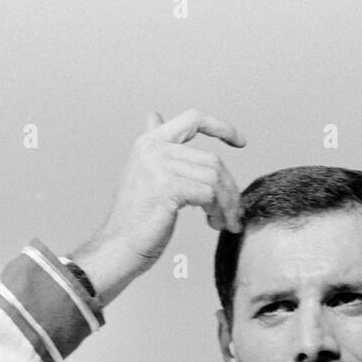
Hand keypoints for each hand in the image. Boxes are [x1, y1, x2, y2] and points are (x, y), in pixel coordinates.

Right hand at [71, 108, 246, 303]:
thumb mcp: (143, 172)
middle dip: (229, 188)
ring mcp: (159, 166)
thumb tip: (154, 116)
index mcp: (149, 141)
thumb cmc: (135, 217)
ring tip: (221, 222)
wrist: (120, 246)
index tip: (241, 141)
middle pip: (212, 160)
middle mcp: (153, 148)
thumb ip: (155, 146)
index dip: (221, 127)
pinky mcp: (168, 188)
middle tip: (232, 213)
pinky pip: (209, 194)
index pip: (193, 119)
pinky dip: (218, 211)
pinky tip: (212, 223)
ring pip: (214, 178)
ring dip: (226, 204)